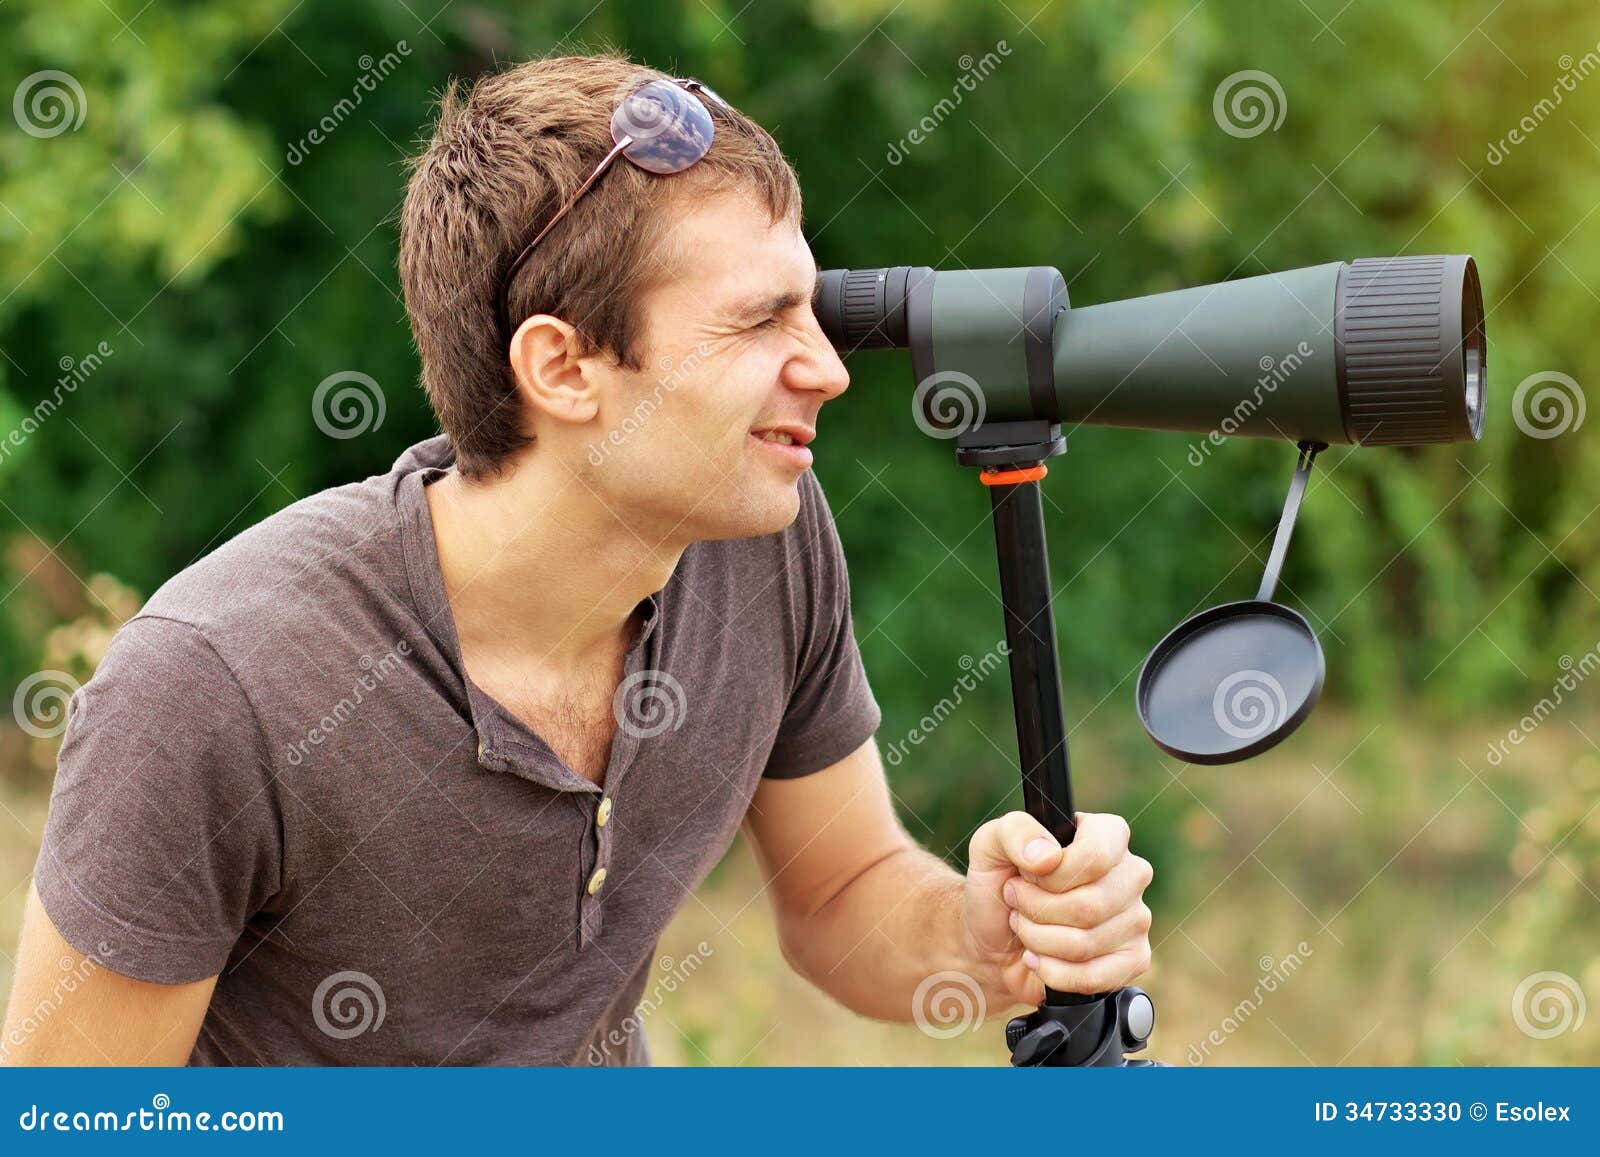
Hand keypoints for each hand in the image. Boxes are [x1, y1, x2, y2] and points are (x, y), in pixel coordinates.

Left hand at [963, 810, 1152, 1004]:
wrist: (992, 941)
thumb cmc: (998, 885)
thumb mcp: (990, 844)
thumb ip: (1015, 832)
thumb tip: (1047, 857)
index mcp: (1107, 834)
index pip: (1097, 854)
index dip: (1053, 874)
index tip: (1026, 876)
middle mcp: (1130, 874)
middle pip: (1090, 905)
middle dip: (1037, 911)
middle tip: (1018, 903)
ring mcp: (1137, 918)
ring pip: (1087, 943)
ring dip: (1039, 940)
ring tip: (1026, 927)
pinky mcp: (1134, 959)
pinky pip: (1096, 977)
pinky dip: (1053, 972)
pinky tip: (1039, 959)